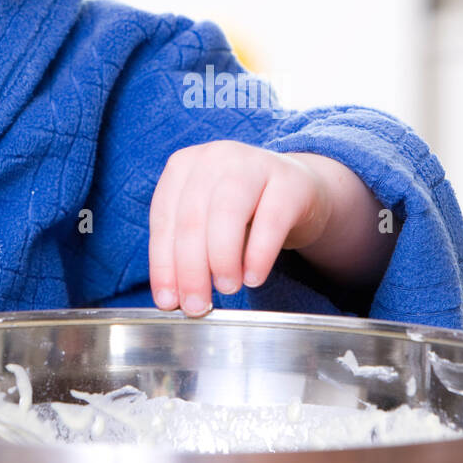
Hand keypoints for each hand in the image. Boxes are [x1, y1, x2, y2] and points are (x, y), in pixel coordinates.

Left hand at [149, 141, 330, 316]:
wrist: (299, 190)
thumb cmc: (245, 211)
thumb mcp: (208, 221)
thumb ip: (188, 250)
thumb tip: (173, 297)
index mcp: (185, 164)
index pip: (164, 217)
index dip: (163, 263)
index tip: (168, 301)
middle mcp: (216, 157)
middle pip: (192, 218)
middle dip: (191, 270)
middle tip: (197, 306)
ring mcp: (255, 163)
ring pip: (227, 215)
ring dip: (222, 260)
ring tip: (227, 288)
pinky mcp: (291, 181)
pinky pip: (271, 221)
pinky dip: (259, 255)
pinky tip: (253, 277)